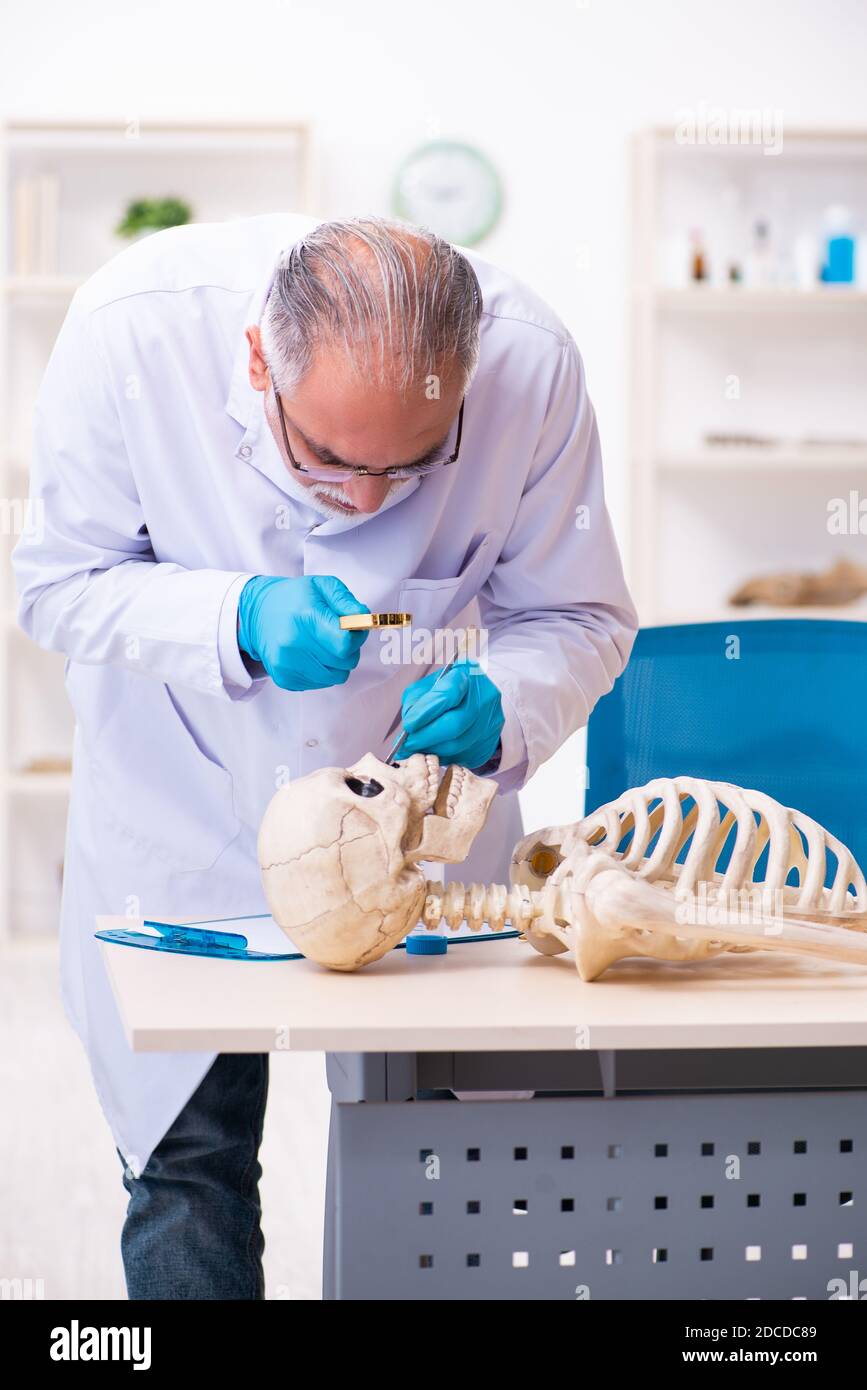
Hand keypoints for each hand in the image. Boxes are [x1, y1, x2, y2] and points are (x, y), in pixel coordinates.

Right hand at [237, 575, 368, 690]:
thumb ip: (346, 601)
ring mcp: (287, 664)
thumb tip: (364, 618)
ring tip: (322, 645)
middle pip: (345, 661)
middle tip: (337, 635)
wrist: (256, 614)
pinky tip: (311, 654)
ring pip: (337, 677)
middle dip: (349, 650)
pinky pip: (322, 683)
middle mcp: (293, 644)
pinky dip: (323, 671)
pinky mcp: (285, 679)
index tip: (353, 628)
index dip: (357, 637)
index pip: (345, 643)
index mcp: (305, 617)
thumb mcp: (322, 586)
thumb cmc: (294, 598)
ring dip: (337, 663)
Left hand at [399, 660, 503, 767]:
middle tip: (407, 745)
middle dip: (426, 737)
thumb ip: (416, 702)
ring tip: (417, 749)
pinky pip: (464, 757)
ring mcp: (491, 721)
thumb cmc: (447, 688)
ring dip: (433, 750)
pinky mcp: (490, 742)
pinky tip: (434, 751)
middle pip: (455, 725)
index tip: (409, 726)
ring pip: (458, 745)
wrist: (477, 696)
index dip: (425, 713)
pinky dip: (445, 757)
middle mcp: (485, 698)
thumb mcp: (428, 685)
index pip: (447, 695)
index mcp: (467, 675)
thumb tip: (409, 729)